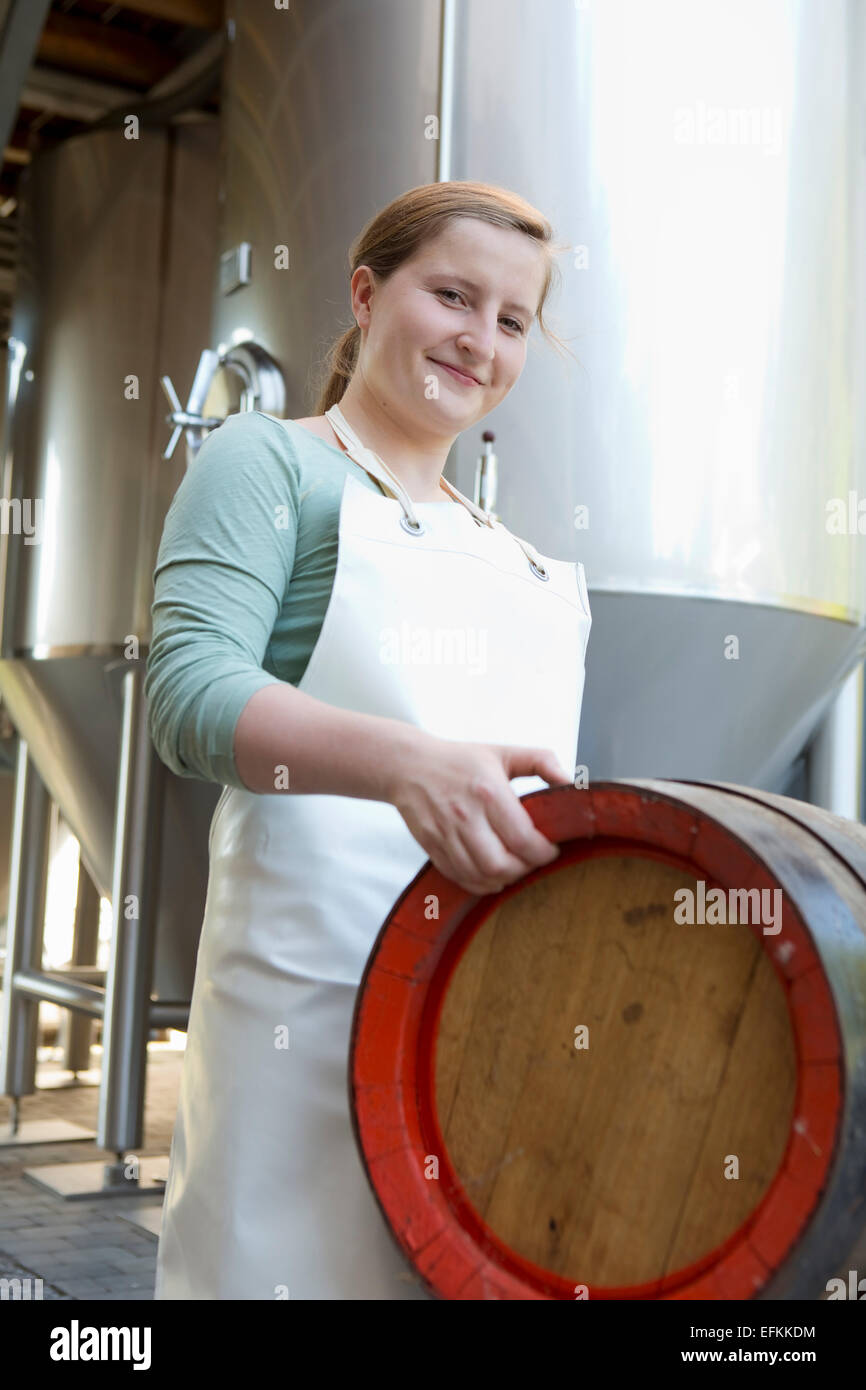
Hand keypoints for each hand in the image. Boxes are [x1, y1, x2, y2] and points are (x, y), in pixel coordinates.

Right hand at [386, 730, 569, 894]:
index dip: (543, 853)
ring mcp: (445, 834)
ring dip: (503, 880)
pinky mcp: (431, 846)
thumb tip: (569, 780)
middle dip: (525, 870)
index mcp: (488, 791)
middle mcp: (465, 815)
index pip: (523, 838)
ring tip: (514, 869)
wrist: (408, 765)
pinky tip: (491, 876)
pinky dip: (479, 884)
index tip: (551, 850)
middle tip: (533, 862)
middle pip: (501, 864)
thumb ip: (541, 760)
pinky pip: (459, 877)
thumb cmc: (458, 760)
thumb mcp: (503, 752)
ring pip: (480, 876)